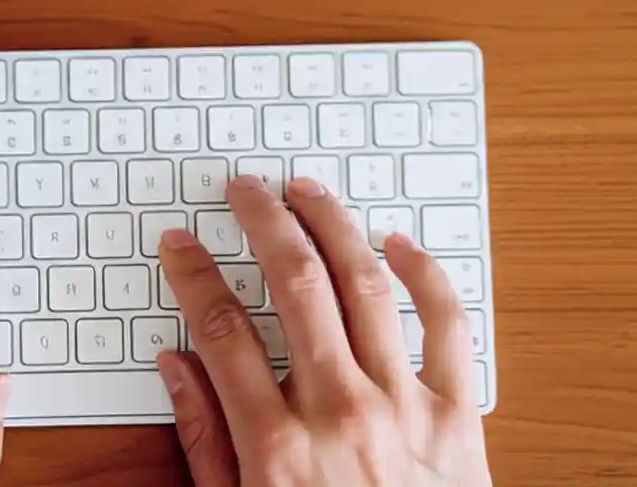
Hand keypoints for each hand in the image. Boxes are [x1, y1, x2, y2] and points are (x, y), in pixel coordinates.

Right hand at [157, 176, 490, 485]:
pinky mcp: (458, 414)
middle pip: (294, 283)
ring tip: (307, 192)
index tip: (182, 245)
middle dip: (262, 221)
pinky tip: (396, 243)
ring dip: (332, 226)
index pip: (222, 329)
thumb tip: (177, 364)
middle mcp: (340, 412)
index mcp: (276, 446)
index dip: (194, 275)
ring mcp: (404, 407)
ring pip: (365, 284)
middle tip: (244, 190)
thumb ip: (206, 439)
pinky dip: (424, 273)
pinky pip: (447, 322)